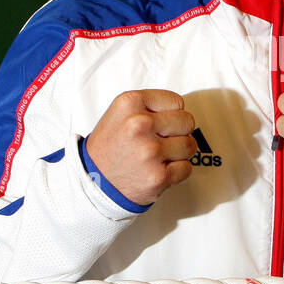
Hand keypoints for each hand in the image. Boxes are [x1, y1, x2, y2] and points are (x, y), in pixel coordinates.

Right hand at [85, 90, 197, 204]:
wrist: (93, 182)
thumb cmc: (110, 147)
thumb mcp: (120, 113)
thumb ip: (149, 106)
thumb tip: (182, 110)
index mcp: (130, 103)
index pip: (176, 101)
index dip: (170, 114)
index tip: (158, 124)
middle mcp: (139, 125)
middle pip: (187, 121)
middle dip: (178, 132)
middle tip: (160, 141)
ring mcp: (150, 152)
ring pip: (190, 145)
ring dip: (178, 153)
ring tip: (158, 156)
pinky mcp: (159, 176)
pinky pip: (186, 168)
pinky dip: (176, 172)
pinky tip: (158, 170)